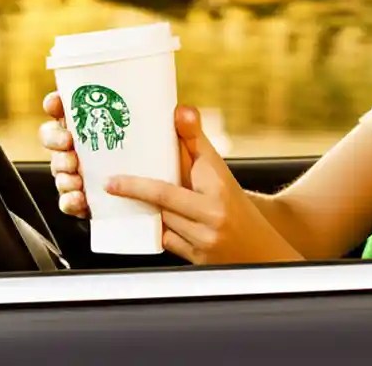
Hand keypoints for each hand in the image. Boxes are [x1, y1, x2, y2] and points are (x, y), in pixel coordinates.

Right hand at [41, 91, 194, 218]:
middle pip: (57, 138)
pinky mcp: (91, 202)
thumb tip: (183, 110)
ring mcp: (88, 176)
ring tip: (75, 175)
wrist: (187, 214)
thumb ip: (187, 130)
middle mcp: (91, 149)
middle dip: (54, 139)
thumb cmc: (181, 171)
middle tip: (68, 144)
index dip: (57, 104)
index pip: (73, 110)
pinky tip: (79, 199)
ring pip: (60, 169)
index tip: (56, 104)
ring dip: (61, 171)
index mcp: (105, 126)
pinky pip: (70, 202)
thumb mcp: (187, 149)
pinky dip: (70, 201)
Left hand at [106, 105, 302, 264]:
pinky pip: (166, 244)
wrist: (261, 247)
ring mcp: (204, 241)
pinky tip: (150, 221)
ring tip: (128, 198)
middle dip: (135, 192)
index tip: (114, 181)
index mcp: (217, 188)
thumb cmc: (232, 202)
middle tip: (110, 185)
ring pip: (161, 223)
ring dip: (145, 211)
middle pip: (161, 202)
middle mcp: (212, 216)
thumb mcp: (217, 169)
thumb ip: (195, 140)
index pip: (172, 180)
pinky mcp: (197, 260)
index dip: (139, 184)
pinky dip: (157, 231)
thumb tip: (180, 110)